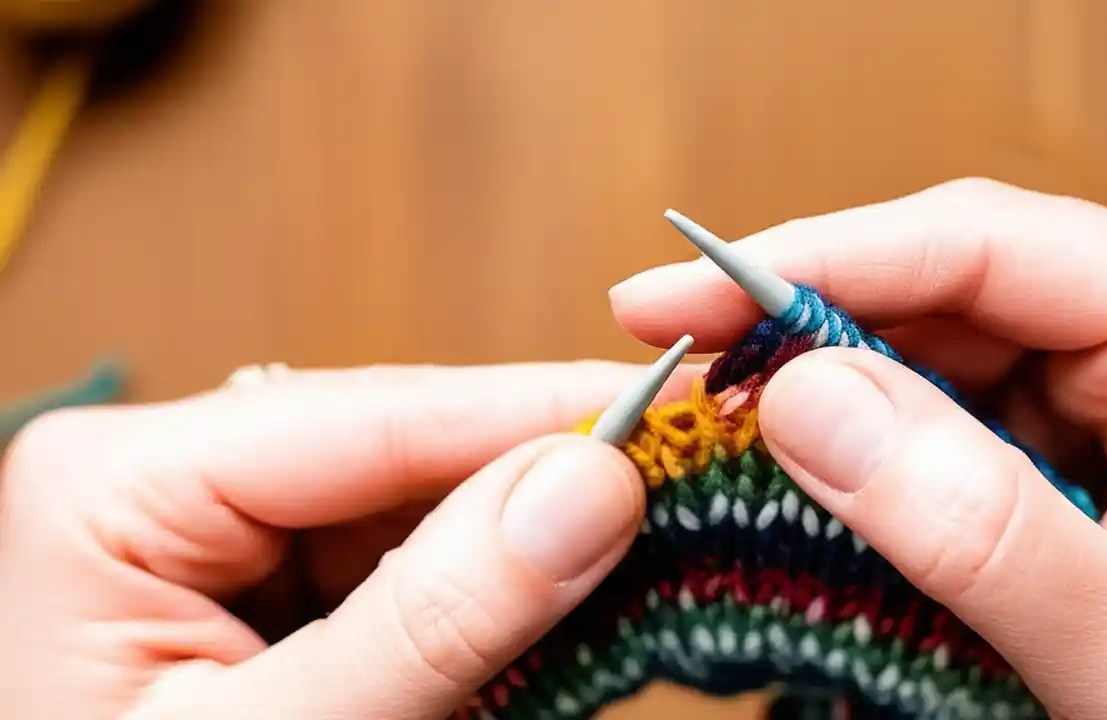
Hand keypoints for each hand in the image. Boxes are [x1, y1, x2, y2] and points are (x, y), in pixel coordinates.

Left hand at [0, 362, 691, 718]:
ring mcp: (233, 533)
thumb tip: (588, 487)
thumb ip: (430, 620)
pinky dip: (501, 581)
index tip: (665, 408)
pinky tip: (575, 580)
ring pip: (426, 500)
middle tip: (682, 472)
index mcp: (120, 487)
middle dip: (542, 471)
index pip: (364, 416)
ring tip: (650, 529)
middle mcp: (177, 483)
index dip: (531, 409)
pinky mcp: (286, 585)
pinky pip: (416, 557)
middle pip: (405, 447)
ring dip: (534, 526)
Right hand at [612, 178, 1106, 718]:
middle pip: (947, 291)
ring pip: (933, 359)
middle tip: (680, 360)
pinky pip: (944, 427)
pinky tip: (800, 473)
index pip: (993, 249)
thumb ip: (983, 531)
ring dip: (823, 395)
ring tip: (720, 425)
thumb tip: (808, 402)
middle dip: (803, 326)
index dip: (824, 256)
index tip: (694, 288)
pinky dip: (862, 456)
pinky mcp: (1069, 459)